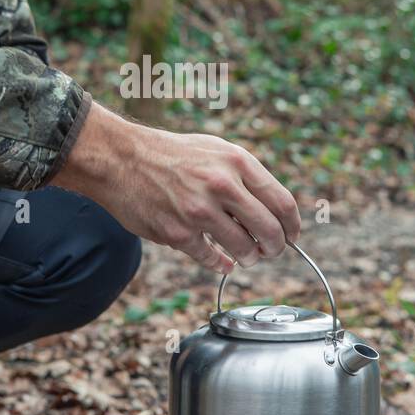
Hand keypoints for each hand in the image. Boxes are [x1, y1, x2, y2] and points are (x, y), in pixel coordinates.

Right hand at [49, 103, 300, 271]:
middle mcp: (222, 185)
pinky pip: (211, 259)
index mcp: (237, 162)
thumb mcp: (216, 150)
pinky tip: (222, 262)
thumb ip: (246, 176)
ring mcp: (199, 211)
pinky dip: (221, 264)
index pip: (283, 203)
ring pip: (244, 248)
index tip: (292, 236)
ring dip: (250, 258)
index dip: (293, 226)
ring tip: (246, 257)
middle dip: (276, 248)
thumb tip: (275, 210)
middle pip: (270, 230)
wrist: (122, 158)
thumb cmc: (173, 154)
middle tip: (271, 252)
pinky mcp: (178, 233)